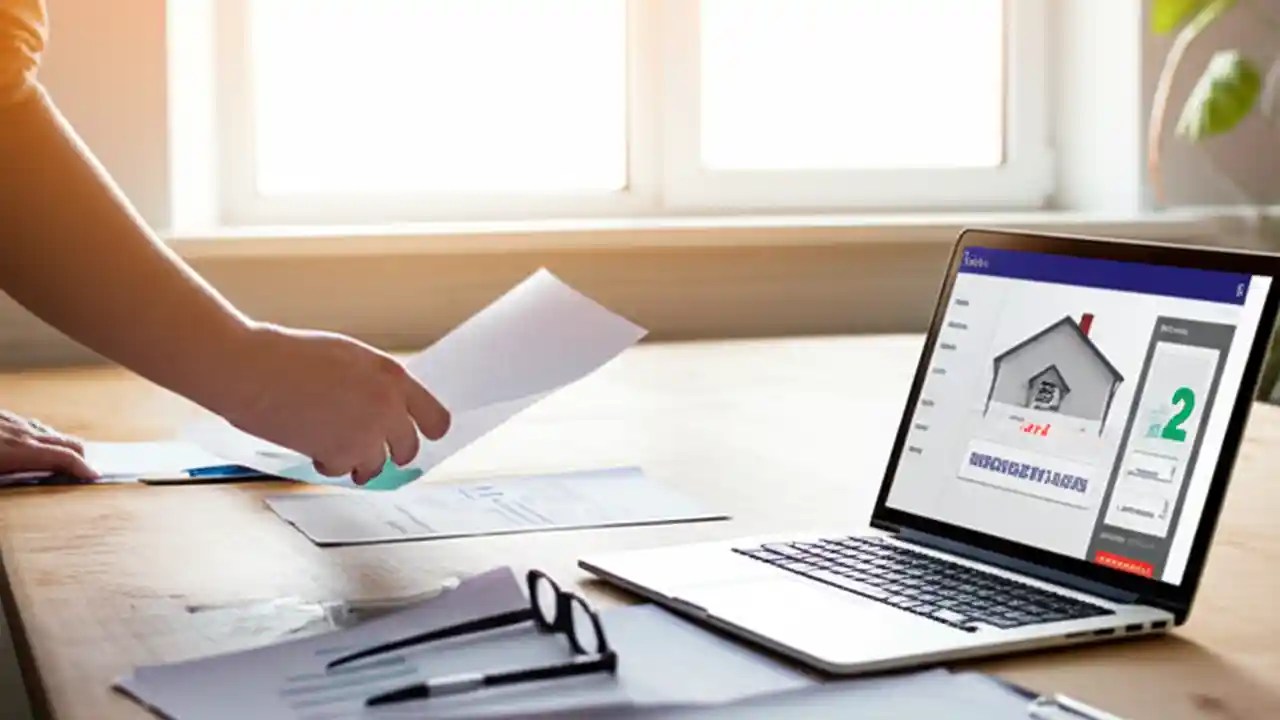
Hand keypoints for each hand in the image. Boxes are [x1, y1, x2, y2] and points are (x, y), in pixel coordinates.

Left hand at [0, 411, 95, 479]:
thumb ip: (16, 475)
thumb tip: (33, 482)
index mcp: (21, 449)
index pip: (65, 456)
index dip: (83, 467)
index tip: (95, 475)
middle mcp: (23, 433)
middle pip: (65, 441)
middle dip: (80, 455)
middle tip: (82, 469)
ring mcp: (14, 421)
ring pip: (48, 431)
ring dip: (58, 445)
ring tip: (55, 458)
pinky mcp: (4, 415)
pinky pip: (30, 425)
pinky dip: (38, 436)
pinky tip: (29, 441)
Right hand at [220, 325, 450, 484]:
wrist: (253, 369)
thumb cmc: (291, 356)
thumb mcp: (349, 358)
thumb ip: (376, 383)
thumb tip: (389, 408)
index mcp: (393, 376)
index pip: (436, 418)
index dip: (427, 432)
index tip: (417, 437)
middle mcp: (388, 406)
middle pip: (409, 449)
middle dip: (390, 452)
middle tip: (369, 449)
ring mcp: (366, 433)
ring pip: (376, 466)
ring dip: (356, 461)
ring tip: (332, 443)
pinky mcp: (340, 454)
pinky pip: (343, 471)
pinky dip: (327, 464)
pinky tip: (311, 444)